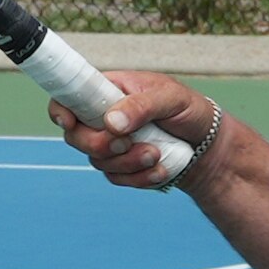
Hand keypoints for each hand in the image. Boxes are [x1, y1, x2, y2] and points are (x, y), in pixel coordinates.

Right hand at [49, 69, 222, 190]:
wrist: (209, 146)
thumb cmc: (191, 111)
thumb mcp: (171, 98)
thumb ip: (141, 106)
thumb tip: (111, 122)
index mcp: (109, 90)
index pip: (69, 97)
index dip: (60, 111)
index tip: (69, 123)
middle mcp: (104, 117)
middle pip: (76, 136)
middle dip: (100, 145)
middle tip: (127, 142)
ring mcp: (111, 144)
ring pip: (97, 161)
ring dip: (128, 163)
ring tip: (157, 153)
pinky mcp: (122, 167)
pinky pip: (116, 178)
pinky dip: (139, 178)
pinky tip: (160, 169)